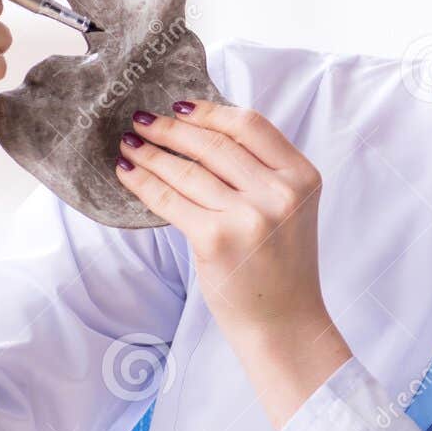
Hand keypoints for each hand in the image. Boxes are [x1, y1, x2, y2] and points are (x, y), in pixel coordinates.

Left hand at [115, 98, 352, 424]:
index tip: (179, 107)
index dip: (210, 111)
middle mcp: (279, 193)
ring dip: (151, 153)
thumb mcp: (288, 209)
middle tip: (142, 120)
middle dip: (171, 129)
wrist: (284, 324)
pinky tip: (129, 173)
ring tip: (130, 145)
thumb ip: (259, 172)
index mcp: (302, 177)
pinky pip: (169, 200)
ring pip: (187, 170)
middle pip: (214, 144)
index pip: (250, 126)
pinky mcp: (215, 240)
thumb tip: (199, 134)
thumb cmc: (280, 267)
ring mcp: (248, 217)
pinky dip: (143, 183)